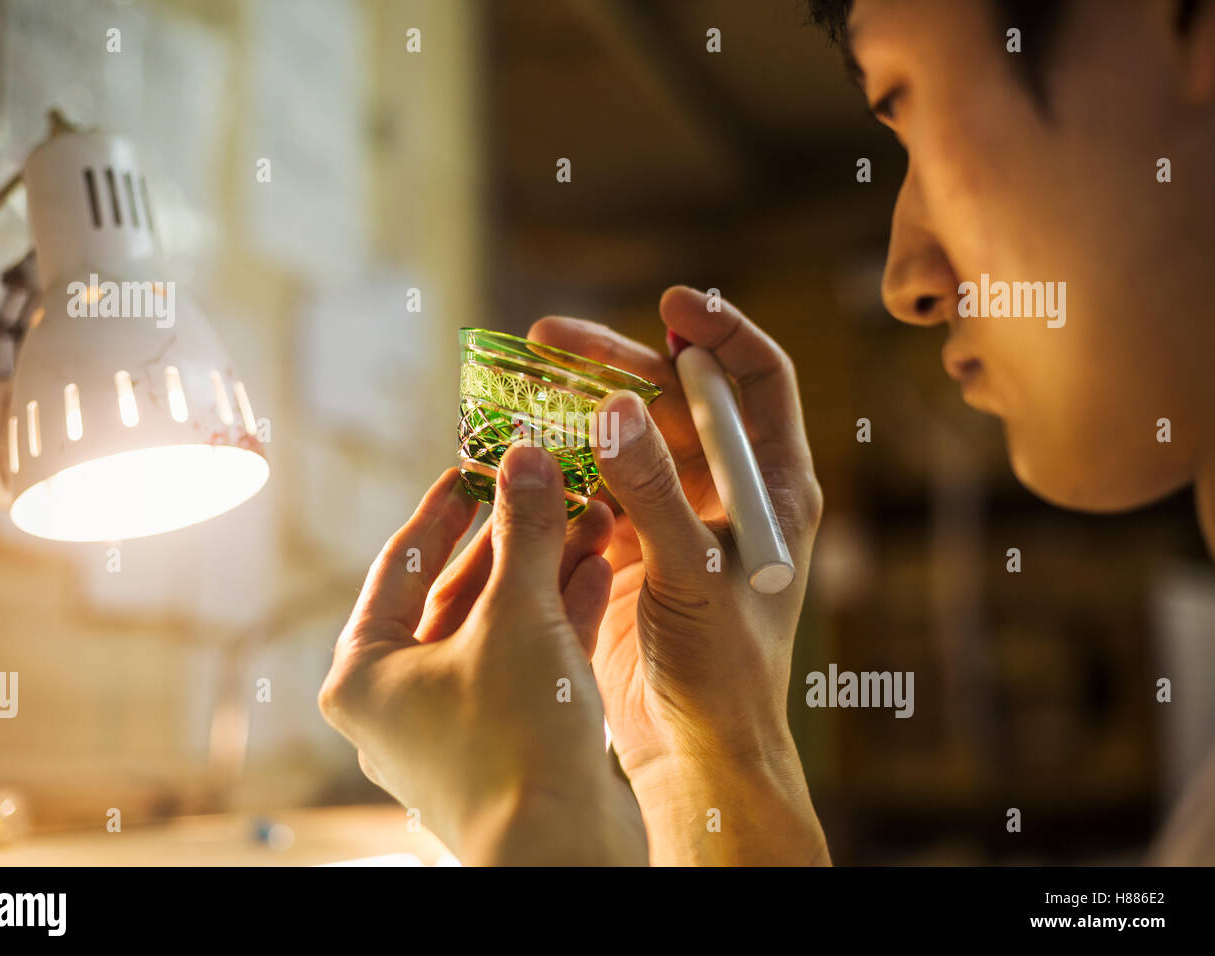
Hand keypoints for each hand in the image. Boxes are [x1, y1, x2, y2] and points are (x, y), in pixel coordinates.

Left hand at [318, 444, 647, 864]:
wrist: (561, 850)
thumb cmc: (514, 741)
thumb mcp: (518, 614)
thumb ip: (522, 532)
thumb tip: (526, 458)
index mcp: (364, 672)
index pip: (401, 564)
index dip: (443, 508)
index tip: (477, 467)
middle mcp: (398, 702)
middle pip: (455, 595)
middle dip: (511, 540)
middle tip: (545, 488)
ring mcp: (452, 728)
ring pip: (497, 628)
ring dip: (543, 573)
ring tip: (588, 519)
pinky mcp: (502, 747)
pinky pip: (523, 665)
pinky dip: (556, 620)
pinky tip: (598, 572)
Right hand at [529, 286, 829, 864]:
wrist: (693, 749)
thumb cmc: (723, 670)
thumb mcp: (692, 573)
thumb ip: (653, 492)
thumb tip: (613, 409)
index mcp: (774, 488)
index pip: (758, 381)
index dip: (720, 334)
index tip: (670, 302)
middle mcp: (728, 492)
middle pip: (675, 400)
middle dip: (616, 363)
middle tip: (549, 335)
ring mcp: (678, 517)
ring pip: (627, 439)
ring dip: (578, 408)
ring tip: (521, 377)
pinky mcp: (633, 547)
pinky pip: (595, 485)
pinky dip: (561, 463)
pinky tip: (521, 446)